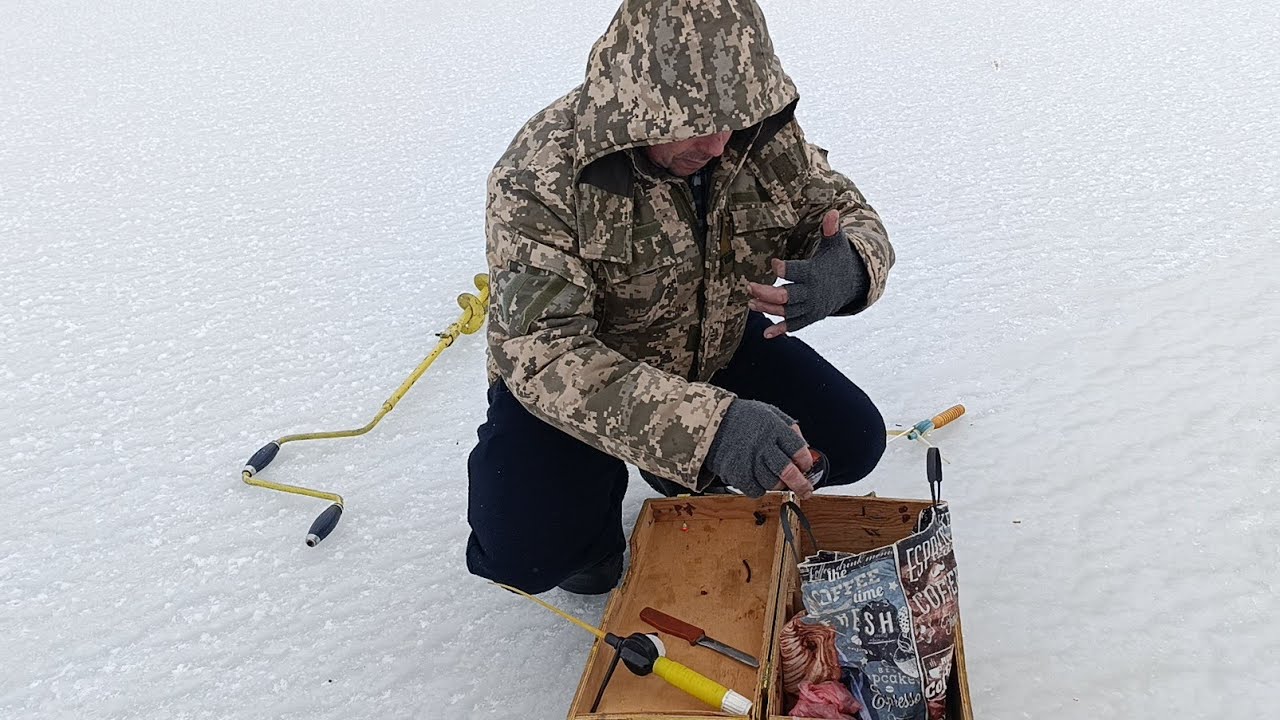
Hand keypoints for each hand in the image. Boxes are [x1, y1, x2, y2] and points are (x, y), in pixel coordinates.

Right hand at [704, 399, 815, 498]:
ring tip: (774, 478)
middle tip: (805, 490)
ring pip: (772, 484)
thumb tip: (805, 447)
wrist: (710, 423)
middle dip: (801, 484)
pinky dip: (759, 489)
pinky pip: (755, 490)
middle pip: (788, 472)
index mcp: (773, 428)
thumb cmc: (742, 418)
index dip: (806, 462)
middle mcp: (762, 445)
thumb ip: (788, 427)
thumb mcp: (768, 412)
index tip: (805, 466)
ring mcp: (749, 461)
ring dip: (777, 485)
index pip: (799, 450)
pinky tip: (757, 479)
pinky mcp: (736, 473)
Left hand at [747, 209, 868, 338]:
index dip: (786, 269)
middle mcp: (812, 293)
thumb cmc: (837, 259)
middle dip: (767, 293)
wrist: (852, 284)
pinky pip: (795, 325)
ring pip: (787, 312)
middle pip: (787, 296)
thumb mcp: (836, 244)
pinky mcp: (810, 317)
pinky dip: (781, 330)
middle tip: (749, 287)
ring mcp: (811, 308)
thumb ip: (832, 230)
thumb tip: (834, 211)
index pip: (799, 272)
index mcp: (816, 274)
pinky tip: (765, 334)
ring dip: (768, 309)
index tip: (773, 263)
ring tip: (750, 303)